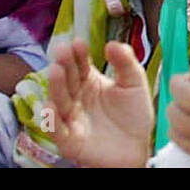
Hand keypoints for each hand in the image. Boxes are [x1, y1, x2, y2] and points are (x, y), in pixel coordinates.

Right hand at [45, 39, 153, 167]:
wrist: (138, 147)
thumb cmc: (134, 115)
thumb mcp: (134, 84)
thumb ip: (126, 63)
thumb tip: (112, 43)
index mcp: (90, 82)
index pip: (81, 64)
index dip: (78, 53)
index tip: (78, 42)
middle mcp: (77, 98)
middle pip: (68, 79)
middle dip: (64, 64)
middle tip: (62, 50)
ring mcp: (72, 118)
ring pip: (60, 100)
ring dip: (56, 86)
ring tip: (55, 70)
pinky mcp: (70, 140)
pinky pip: (58, 130)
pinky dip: (52, 119)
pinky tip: (51, 106)